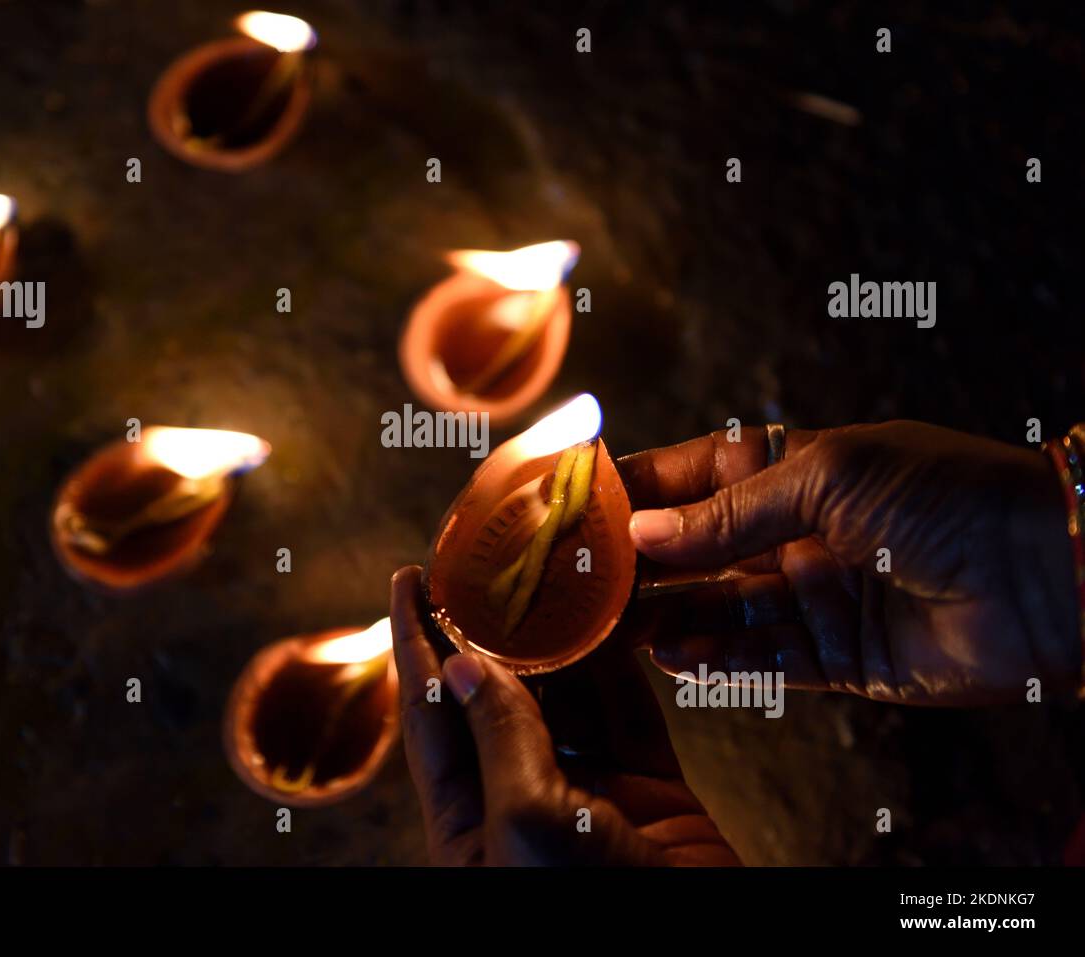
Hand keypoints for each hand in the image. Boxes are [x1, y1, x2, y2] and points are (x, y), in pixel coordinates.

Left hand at [389, 565, 737, 865]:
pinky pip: (629, 714)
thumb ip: (500, 739)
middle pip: (496, 696)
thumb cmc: (591, 917)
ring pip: (567, 697)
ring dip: (564, 637)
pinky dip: (624, 665)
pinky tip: (618, 615)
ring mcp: (586, 798)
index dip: (416, 642)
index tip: (410, 578)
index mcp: (466, 825)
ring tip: (558, 571)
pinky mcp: (648, 796)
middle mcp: (518, 804)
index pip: (428, 715)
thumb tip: (467, 666)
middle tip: (493, 559)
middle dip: (494, 627)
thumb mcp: (527, 826)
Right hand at [620, 421, 1081, 705]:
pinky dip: (716, 658)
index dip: (640, 487)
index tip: (578, 500)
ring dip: (667, 615)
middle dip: (641, 561)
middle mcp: (796, 530)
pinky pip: (760, 657)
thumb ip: (732, 512)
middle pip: (697, 547)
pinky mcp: (835, 653)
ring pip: (719, 606)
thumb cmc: (950, 495)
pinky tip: (673, 655)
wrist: (1049, 575)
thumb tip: (644, 532)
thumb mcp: (829, 476)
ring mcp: (813, 592)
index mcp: (795, 468)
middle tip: (582, 579)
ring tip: (613, 626)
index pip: (695, 475)